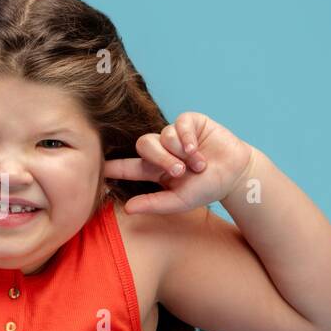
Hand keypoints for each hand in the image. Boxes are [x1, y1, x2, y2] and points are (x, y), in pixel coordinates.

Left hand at [102, 111, 256, 213]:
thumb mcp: (179, 201)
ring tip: (198, 165)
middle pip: (145, 146)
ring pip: (163, 135)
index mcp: (154, 170)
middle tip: (180, 172)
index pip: (127, 167)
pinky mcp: (190, 122)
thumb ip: (153, 204)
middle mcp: (162, 150)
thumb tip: (127, 208)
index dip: (112, 166)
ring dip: (180, 153)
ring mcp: (175, 134)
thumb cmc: (206, 189)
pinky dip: (186, 138)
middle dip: (161, 159)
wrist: (236, 174)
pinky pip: (179, 124)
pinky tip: (196, 150)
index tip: (94, 168)